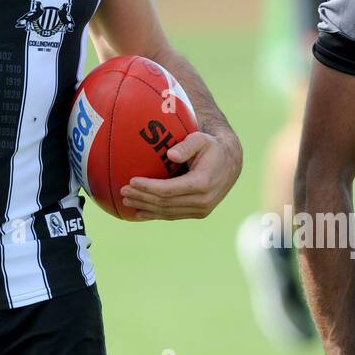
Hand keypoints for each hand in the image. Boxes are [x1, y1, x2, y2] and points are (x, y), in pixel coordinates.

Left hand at [118, 130, 242, 219]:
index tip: (131, 181)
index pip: (168, 189)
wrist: (231, 163)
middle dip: (142, 198)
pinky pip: (173, 216)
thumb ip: (187, 145)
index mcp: (202, 183)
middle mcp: (202, 201)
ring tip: (127, 201)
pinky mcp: (199, 213)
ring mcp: (201, 210)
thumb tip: (170, 154)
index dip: (148, 187)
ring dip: (145, 207)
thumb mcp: (201, 139)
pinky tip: (139, 213)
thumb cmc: (211, 147)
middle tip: (123, 192)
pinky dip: (155, 215)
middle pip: (165, 203)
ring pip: (167, 212)